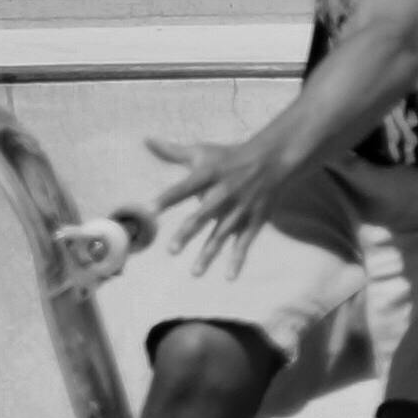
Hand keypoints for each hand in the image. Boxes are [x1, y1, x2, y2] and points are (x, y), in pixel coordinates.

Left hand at [146, 127, 297, 275]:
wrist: (271, 160)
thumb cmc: (229, 158)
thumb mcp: (203, 151)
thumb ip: (173, 152)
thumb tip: (146, 140)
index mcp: (209, 174)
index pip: (184, 187)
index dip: (167, 198)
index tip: (149, 210)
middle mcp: (224, 192)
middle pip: (204, 215)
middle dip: (189, 232)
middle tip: (171, 250)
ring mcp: (240, 209)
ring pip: (223, 234)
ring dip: (209, 253)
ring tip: (195, 273)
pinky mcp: (254, 220)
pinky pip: (245, 242)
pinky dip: (238, 259)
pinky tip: (229, 277)